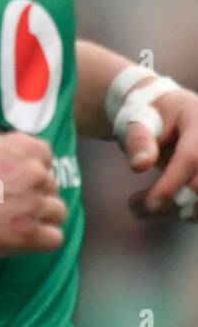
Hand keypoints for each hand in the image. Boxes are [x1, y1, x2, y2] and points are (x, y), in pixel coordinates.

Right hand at [0, 131, 66, 258]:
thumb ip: (1, 145)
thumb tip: (12, 146)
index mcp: (23, 149)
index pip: (45, 157)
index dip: (32, 169)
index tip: (16, 178)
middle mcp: (35, 174)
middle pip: (51, 186)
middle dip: (34, 194)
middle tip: (10, 203)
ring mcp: (35, 205)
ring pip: (57, 212)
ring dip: (41, 217)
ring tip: (16, 222)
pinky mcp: (31, 235)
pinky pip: (55, 238)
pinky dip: (42, 239)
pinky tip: (23, 238)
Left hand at [121, 87, 197, 222]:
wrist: (168, 117)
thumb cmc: (151, 117)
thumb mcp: (138, 119)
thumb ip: (138, 139)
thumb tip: (140, 166)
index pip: (193, 156)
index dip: (173, 182)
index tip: (152, 204)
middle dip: (173, 201)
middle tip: (136, 205)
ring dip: (171, 209)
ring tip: (135, 204)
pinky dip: (174, 210)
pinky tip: (144, 207)